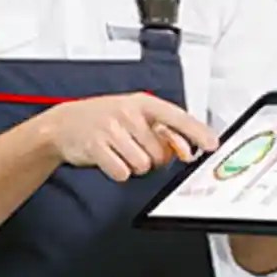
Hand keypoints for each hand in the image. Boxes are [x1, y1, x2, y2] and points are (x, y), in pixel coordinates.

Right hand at [44, 92, 219, 181]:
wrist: (64, 124)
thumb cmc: (106, 120)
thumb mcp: (135, 117)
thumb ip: (163, 132)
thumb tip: (186, 151)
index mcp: (143, 103)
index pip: (177, 117)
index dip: (197, 132)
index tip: (212, 144)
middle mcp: (128, 113)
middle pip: (160, 153)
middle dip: (152, 158)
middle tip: (135, 148)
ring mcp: (111, 129)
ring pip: (142, 165)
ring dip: (134, 166)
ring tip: (120, 151)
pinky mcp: (96, 146)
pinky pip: (122, 173)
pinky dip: (118, 171)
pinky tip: (109, 158)